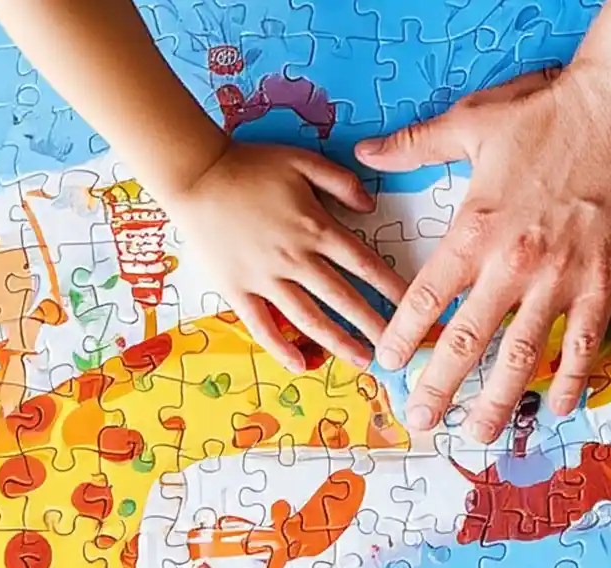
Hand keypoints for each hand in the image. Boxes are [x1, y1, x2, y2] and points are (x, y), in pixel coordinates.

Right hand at [165, 141, 407, 372]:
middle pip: (344, 299)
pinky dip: (280, 348)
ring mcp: (265, 278)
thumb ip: (341, 182)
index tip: (414, 306)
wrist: (196, 175)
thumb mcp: (303, 160)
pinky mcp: (237, 290)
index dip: (392, 287)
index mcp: (316, 227)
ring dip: (338, 342)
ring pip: (309, 318)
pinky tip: (300, 365)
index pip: (364, 264)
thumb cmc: (250, 166)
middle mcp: (295, 259)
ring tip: (363, 361)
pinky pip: (261, 326)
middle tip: (398, 348)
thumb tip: (371, 207)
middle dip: (374, 325)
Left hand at [355, 64, 610, 442]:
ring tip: (479, 433)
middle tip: (421, 421)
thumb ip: (416, 146)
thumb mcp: (472, 122)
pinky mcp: (605, 281)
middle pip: (467, 341)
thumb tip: (367, 150)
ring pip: (524, 355)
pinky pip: (585, 343)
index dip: (403, 336)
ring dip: (499, 400)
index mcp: (475, 228)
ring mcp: (562, 277)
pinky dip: (572, 379)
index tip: (387, 364)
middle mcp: (513, 262)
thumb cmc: (549, 111)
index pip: (426, 297)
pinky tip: (558, 407)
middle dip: (440, 387)